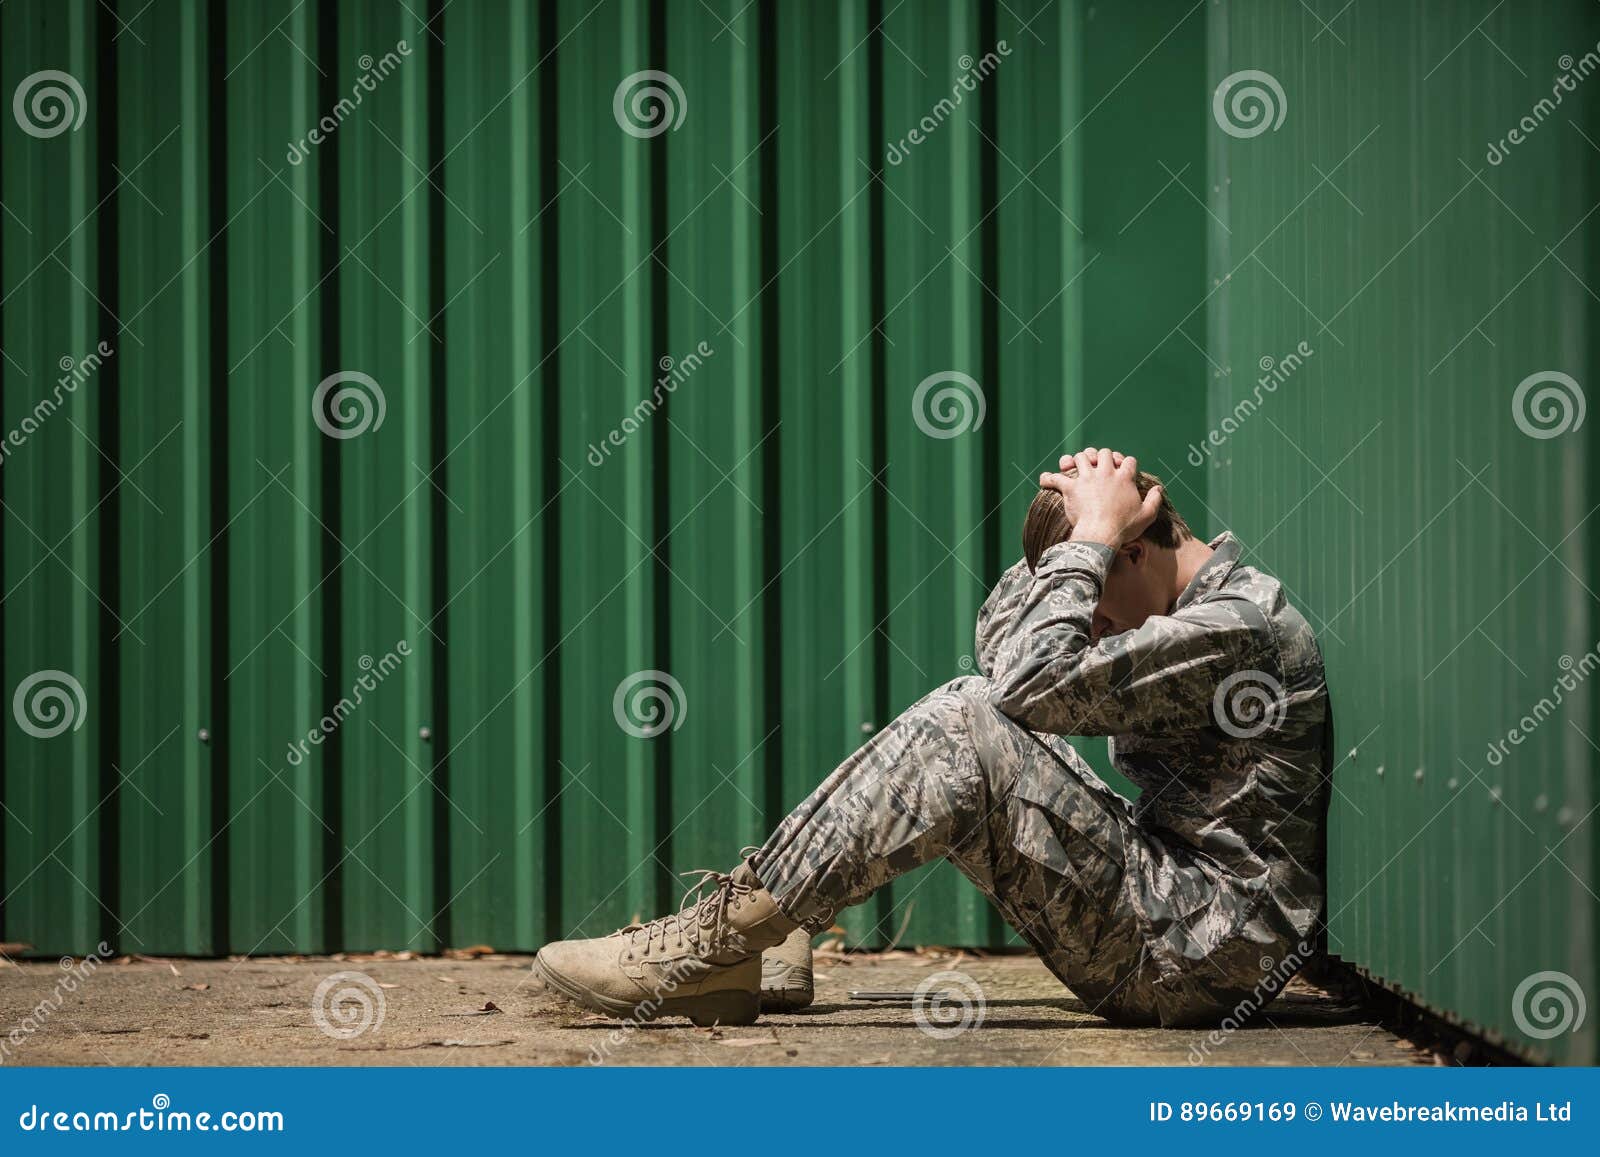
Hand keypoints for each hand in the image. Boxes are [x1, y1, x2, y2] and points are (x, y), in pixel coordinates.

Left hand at [1038, 448, 1161, 549]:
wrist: (1101, 534)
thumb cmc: (1124, 527)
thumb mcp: (1146, 515)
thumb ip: (1154, 500)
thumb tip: (1158, 489)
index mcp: (1124, 478)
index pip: (1128, 461)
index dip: (1126, 463)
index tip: (1123, 469)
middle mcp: (1105, 473)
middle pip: (1103, 453)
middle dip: (1101, 456)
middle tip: (1098, 465)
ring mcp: (1087, 478)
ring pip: (1080, 457)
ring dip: (1077, 460)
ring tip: (1075, 466)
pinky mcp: (1071, 487)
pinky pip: (1055, 477)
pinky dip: (1048, 478)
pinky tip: (1044, 479)